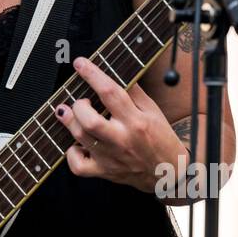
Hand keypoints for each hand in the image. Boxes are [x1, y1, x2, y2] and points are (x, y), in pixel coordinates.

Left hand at [53, 56, 186, 193]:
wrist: (169, 173)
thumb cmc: (161, 139)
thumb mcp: (153, 111)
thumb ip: (133, 92)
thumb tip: (115, 72)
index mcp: (136, 121)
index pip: (110, 92)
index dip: (92, 74)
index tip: (80, 63)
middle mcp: (122, 139)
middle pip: (89, 120)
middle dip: (78, 105)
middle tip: (81, 101)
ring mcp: (111, 158)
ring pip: (80, 137)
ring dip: (69, 121)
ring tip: (69, 113)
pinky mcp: (104, 172)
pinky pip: (78, 165)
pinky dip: (72, 153)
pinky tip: (77, 144)